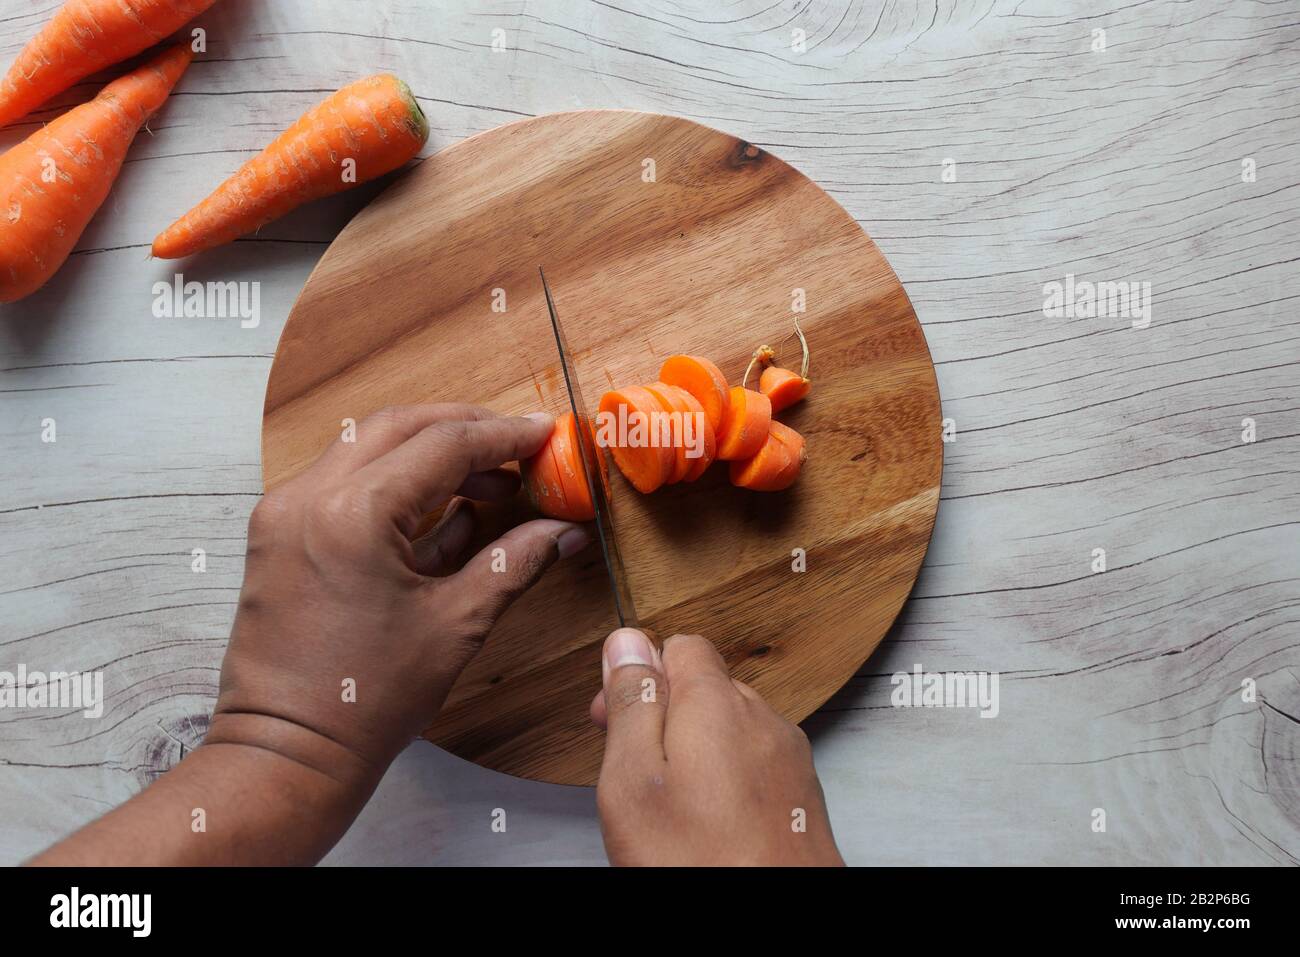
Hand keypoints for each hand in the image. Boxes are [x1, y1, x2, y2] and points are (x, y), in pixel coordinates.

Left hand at [211, 404, 588, 785]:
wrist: (288, 753)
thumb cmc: (366, 701)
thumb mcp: (456, 625)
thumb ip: (513, 564)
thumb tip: (564, 531)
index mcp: (354, 513)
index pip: (444, 444)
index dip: (503, 436)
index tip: (544, 433)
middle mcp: (308, 498)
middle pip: (400, 427)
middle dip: (465, 429)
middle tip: (518, 447)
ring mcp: (284, 513)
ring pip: (367, 448)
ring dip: (429, 454)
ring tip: (489, 483)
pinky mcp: (277, 534)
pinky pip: (343, 484)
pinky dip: (393, 485)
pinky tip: (444, 514)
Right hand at [591, 628, 843, 865]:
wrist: (776, 925)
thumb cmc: (703, 866)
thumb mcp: (633, 781)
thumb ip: (632, 703)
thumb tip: (625, 644)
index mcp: (717, 702)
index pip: (680, 644)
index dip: (641, 674)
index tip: (616, 712)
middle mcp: (762, 718)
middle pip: (705, 686)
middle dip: (665, 716)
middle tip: (633, 770)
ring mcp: (788, 756)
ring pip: (731, 727)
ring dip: (696, 751)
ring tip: (670, 805)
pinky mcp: (800, 793)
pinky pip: (755, 763)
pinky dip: (727, 781)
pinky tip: (707, 823)